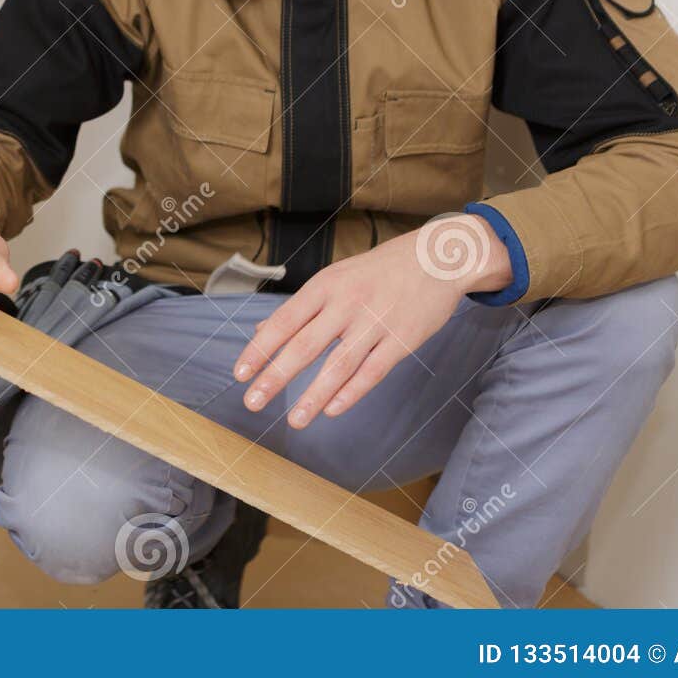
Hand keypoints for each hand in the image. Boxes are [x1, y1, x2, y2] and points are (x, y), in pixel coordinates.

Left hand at [232, 215, 511, 425]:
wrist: (437, 257)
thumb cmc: (378, 270)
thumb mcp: (335, 278)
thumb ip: (301, 308)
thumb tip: (261, 331)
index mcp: (325, 286)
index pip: (284, 321)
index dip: (260, 349)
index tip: (240, 374)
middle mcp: (346, 304)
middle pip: (305, 346)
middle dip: (276, 376)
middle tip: (253, 402)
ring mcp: (375, 322)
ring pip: (339, 365)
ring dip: (314, 396)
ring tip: (295, 420)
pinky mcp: (402, 340)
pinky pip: (373, 371)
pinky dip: (352, 393)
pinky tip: (332, 410)